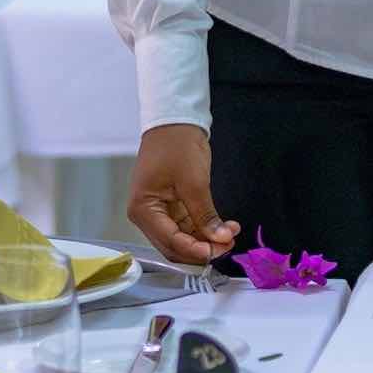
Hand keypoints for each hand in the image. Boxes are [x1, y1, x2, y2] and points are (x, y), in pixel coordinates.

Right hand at [127, 124, 238, 263]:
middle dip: (202, 249)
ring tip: (229, 233)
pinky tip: (221, 227)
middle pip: (174, 246)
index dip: (196, 250)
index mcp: (143, 208)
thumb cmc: (176, 145)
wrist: (175, 122)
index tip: (220, 249)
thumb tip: (220, 239)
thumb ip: (206, 216)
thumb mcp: (194, 182)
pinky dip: (203, 230)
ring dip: (205, 241)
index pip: (170, 241)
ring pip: (181, 240)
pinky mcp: (168, 207)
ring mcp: (156, 211)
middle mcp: (145, 214)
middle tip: (228, 244)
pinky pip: (185, 228)